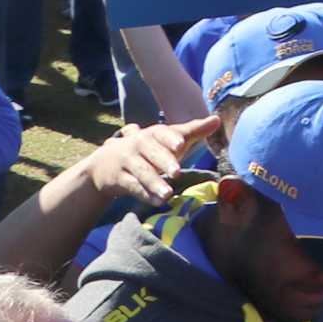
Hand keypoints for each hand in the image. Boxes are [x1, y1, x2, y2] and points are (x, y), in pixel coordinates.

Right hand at [82, 117, 222, 206]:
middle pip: (151, 153)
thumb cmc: (147, 149)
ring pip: (142, 172)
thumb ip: (192, 130)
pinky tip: (158, 202)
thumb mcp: (166, 139)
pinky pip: (133, 187)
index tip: (182, 144)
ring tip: (168, 194)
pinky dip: (145, 195)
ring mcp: (127, 162)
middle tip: (177, 172)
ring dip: (155, 183)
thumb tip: (217, 119)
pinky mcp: (119, 179)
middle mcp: (138, 145)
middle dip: (164, 162)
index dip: (171, 138)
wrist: (105, 163)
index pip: (162, 133)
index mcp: (152, 134)